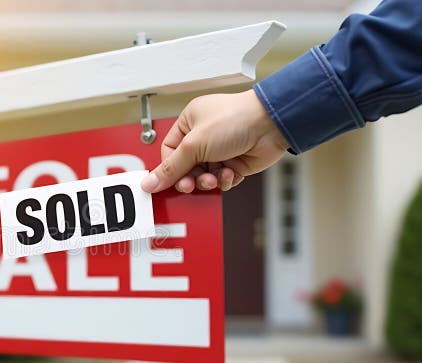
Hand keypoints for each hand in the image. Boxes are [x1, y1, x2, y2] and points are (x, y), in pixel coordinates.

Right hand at [140, 89, 288, 192]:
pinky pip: (221, 180)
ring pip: (203, 176)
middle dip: (190, 178)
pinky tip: (229, 172)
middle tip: (191, 184)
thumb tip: (150, 182)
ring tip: (214, 177)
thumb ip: (171, 167)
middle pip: (185, 167)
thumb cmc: (236, 119)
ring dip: (208, 181)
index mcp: (189, 123)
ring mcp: (220, 150)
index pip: (169, 152)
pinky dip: (224, 180)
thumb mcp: (194, 144)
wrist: (271, 125)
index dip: (168, 169)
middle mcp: (203, 136)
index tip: (166, 184)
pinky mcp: (234, 162)